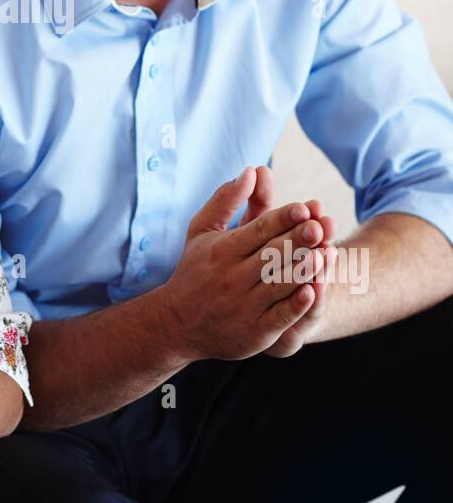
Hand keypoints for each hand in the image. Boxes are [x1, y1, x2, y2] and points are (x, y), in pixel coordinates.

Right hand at [160, 167, 332, 362]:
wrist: (177, 325)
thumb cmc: (194, 271)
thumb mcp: (201, 231)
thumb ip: (226, 199)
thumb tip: (251, 170)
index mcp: (222, 250)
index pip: (259, 230)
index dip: (284, 218)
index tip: (306, 208)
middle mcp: (232, 277)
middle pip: (272, 255)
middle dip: (298, 240)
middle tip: (321, 226)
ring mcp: (244, 306)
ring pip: (279, 284)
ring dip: (303, 270)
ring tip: (325, 256)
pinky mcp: (254, 333)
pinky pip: (279, 317)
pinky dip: (295, 305)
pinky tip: (312, 292)